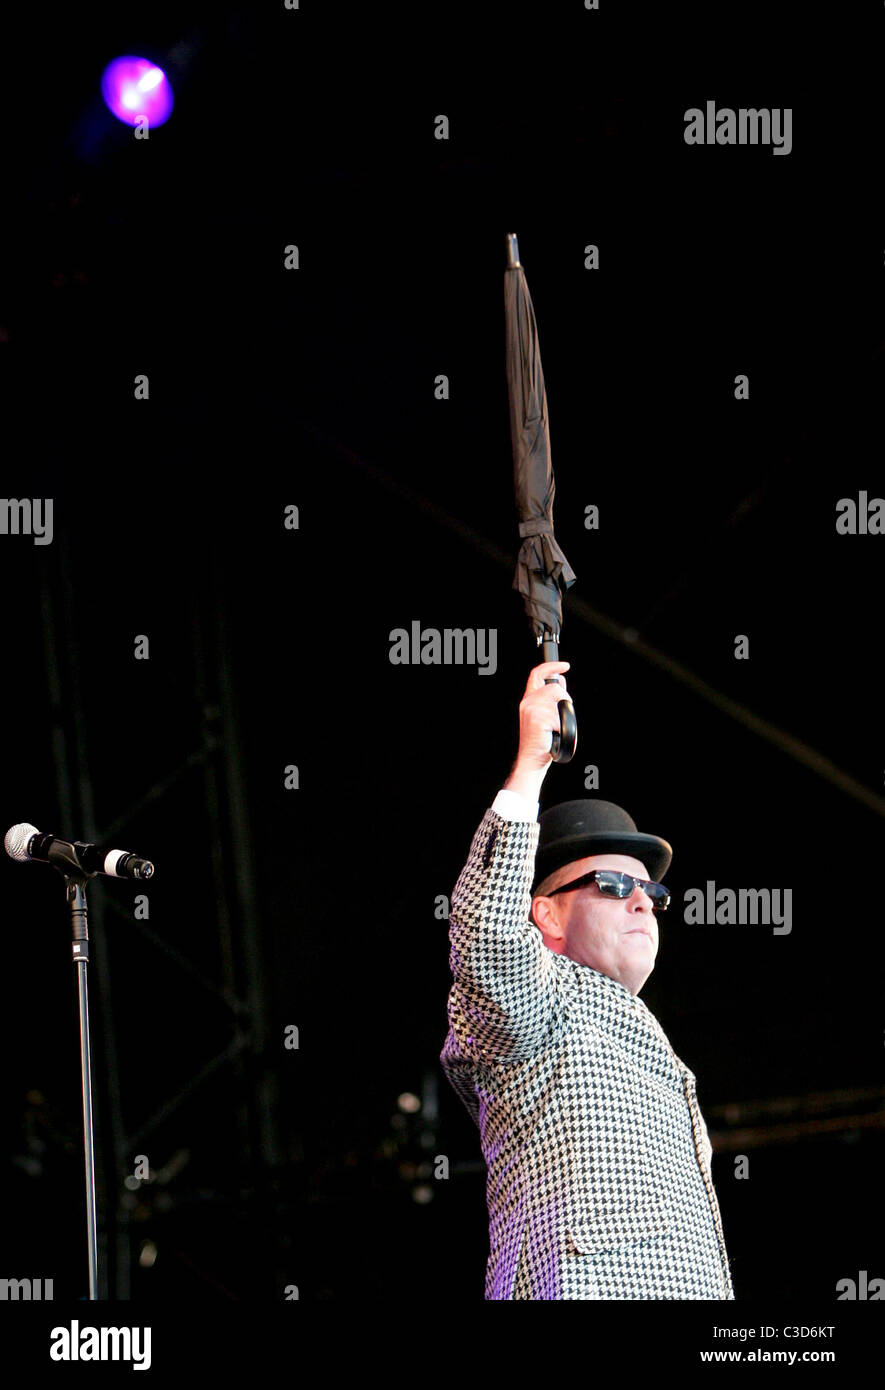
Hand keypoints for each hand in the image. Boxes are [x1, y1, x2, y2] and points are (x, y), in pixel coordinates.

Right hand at [504, 661, 570, 796]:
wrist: (532, 760)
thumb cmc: (541, 741)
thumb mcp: (547, 716)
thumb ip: (551, 698)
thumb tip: (560, 681)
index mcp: (528, 700)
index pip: (537, 674)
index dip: (551, 667)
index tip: (564, 665)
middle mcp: (527, 702)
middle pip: (554, 688)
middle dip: (564, 701)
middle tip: (561, 718)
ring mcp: (531, 710)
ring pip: (559, 702)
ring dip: (563, 717)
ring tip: (555, 729)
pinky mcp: (537, 718)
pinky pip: (559, 717)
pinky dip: (561, 728)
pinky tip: (553, 735)